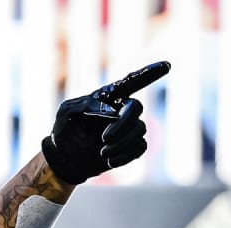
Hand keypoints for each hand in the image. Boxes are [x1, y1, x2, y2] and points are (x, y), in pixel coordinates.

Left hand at [42, 61, 170, 183]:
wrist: (65, 159)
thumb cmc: (64, 131)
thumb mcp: (66, 113)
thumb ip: (86, 104)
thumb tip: (112, 109)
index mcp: (107, 97)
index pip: (131, 82)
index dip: (149, 73)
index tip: (166, 65)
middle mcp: (121, 110)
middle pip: (136, 108)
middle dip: (123, 123)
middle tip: (104, 138)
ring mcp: (127, 128)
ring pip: (139, 130)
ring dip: (121, 143)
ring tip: (102, 152)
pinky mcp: (130, 146)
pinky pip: (140, 147)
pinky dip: (126, 155)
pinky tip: (110, 160)